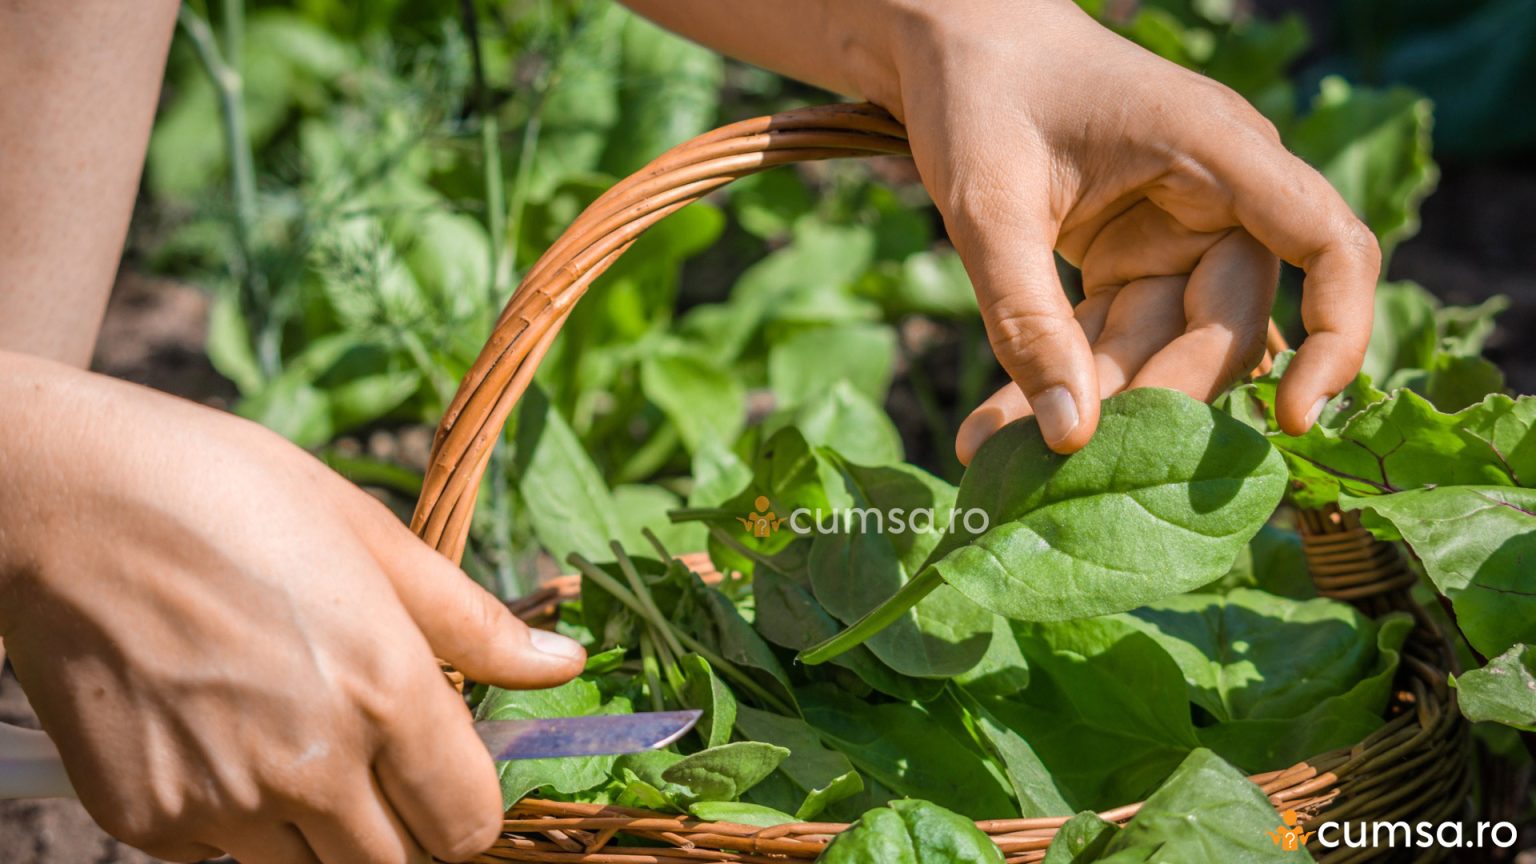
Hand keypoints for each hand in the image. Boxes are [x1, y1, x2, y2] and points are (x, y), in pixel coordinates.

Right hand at [0, 352, 585, 862]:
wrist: (63, 497)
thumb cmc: (229, 495)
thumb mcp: (370, 537)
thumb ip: (473, 623)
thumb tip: (566, 666)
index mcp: (384, 693)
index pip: (467, 826)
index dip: (464, 803)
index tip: (444, 766)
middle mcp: (312, 766)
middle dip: (399, 822)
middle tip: (369, 749)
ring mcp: (221, 803)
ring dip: (315, 823)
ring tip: (282, 726)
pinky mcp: (145, 818)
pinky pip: (218, 851)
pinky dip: (228, 816)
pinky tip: (211, 730)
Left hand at [870, 0, 1377, 458]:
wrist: (950, 43)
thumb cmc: (978, 94)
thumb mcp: (990, 207)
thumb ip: (1027, 318)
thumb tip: (1071, 438)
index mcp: (1220, 152)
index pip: (1328, 245)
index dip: (1339, 335)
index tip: (1296, 419)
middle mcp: (1217, 197)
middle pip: (1225, 325)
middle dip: (1153, 395)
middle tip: (1063, 454)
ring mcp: (1174, 234)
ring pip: (1160, 346)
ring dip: (1089, 403)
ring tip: (995, 448)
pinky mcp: (1130, 262)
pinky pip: (1112, 339)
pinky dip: (1061, 381)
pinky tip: (997, 428)